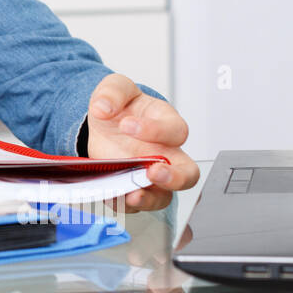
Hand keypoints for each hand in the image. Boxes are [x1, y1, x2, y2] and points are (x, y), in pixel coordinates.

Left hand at [86, 72, 197, 213]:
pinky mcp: (135, 187)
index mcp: (167, 124)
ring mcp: (152, 175)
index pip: (175, 131)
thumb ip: (112, 92)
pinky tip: (114, 197)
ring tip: (132, 194)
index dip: (155, 130)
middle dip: (175, 177)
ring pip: (165, 195)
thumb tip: (104, 107)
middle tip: (153, 172)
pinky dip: (126, 204)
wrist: (103, 123)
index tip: (127, 124)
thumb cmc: (122, 107)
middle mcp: (166, 154)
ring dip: (150, 198)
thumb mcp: (116, 88)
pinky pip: (136, 203)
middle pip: (188, 173)